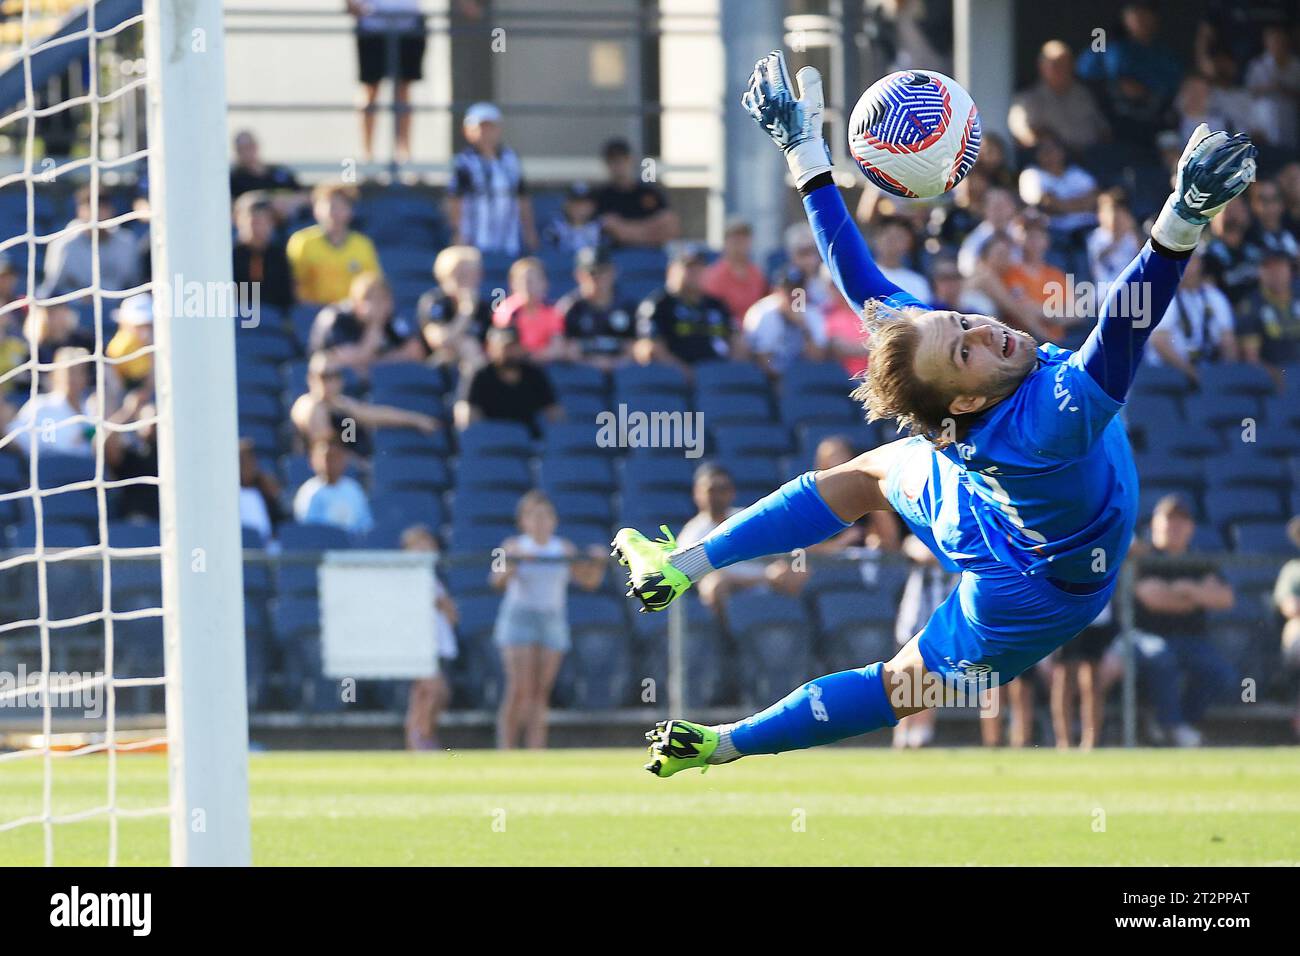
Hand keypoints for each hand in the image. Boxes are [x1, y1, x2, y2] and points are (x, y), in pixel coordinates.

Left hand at [740, 50, 830, 187]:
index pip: (776, 73)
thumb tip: (803, 71)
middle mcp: (769, 103)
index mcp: (782, 96)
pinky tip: (749, 94)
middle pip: (762, 80)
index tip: (775, 54)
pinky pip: (750, 108)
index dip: (775, 62)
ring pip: (754, 92)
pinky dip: (749, 99)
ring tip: (757, 74)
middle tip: (765, 61)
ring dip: (756, 81)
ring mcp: (763, 113)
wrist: (800, 147)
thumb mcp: (814, 102)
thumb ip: (809, 84)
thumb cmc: (809, 125)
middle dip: (763, 69)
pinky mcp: (761, 122)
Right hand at [1152, 123, 1256, 251]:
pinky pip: (1237, 183)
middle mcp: (1201, 176)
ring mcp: (1212, 187)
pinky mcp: (1221, 197)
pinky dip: (1245, 174)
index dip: (1219, 139)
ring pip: (1232, 168)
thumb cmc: (1187, 182)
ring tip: (1251, 150)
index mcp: (1191, 167)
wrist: (1187, 208)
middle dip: (1235, 145)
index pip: (1207, 147)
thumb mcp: (1185, 163)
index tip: (1227, 136)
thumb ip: (1194, 145)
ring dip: (1244, 158)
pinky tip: (1250, 166)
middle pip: (1222, 156)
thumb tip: (1204, 125)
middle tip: (1245, 138)